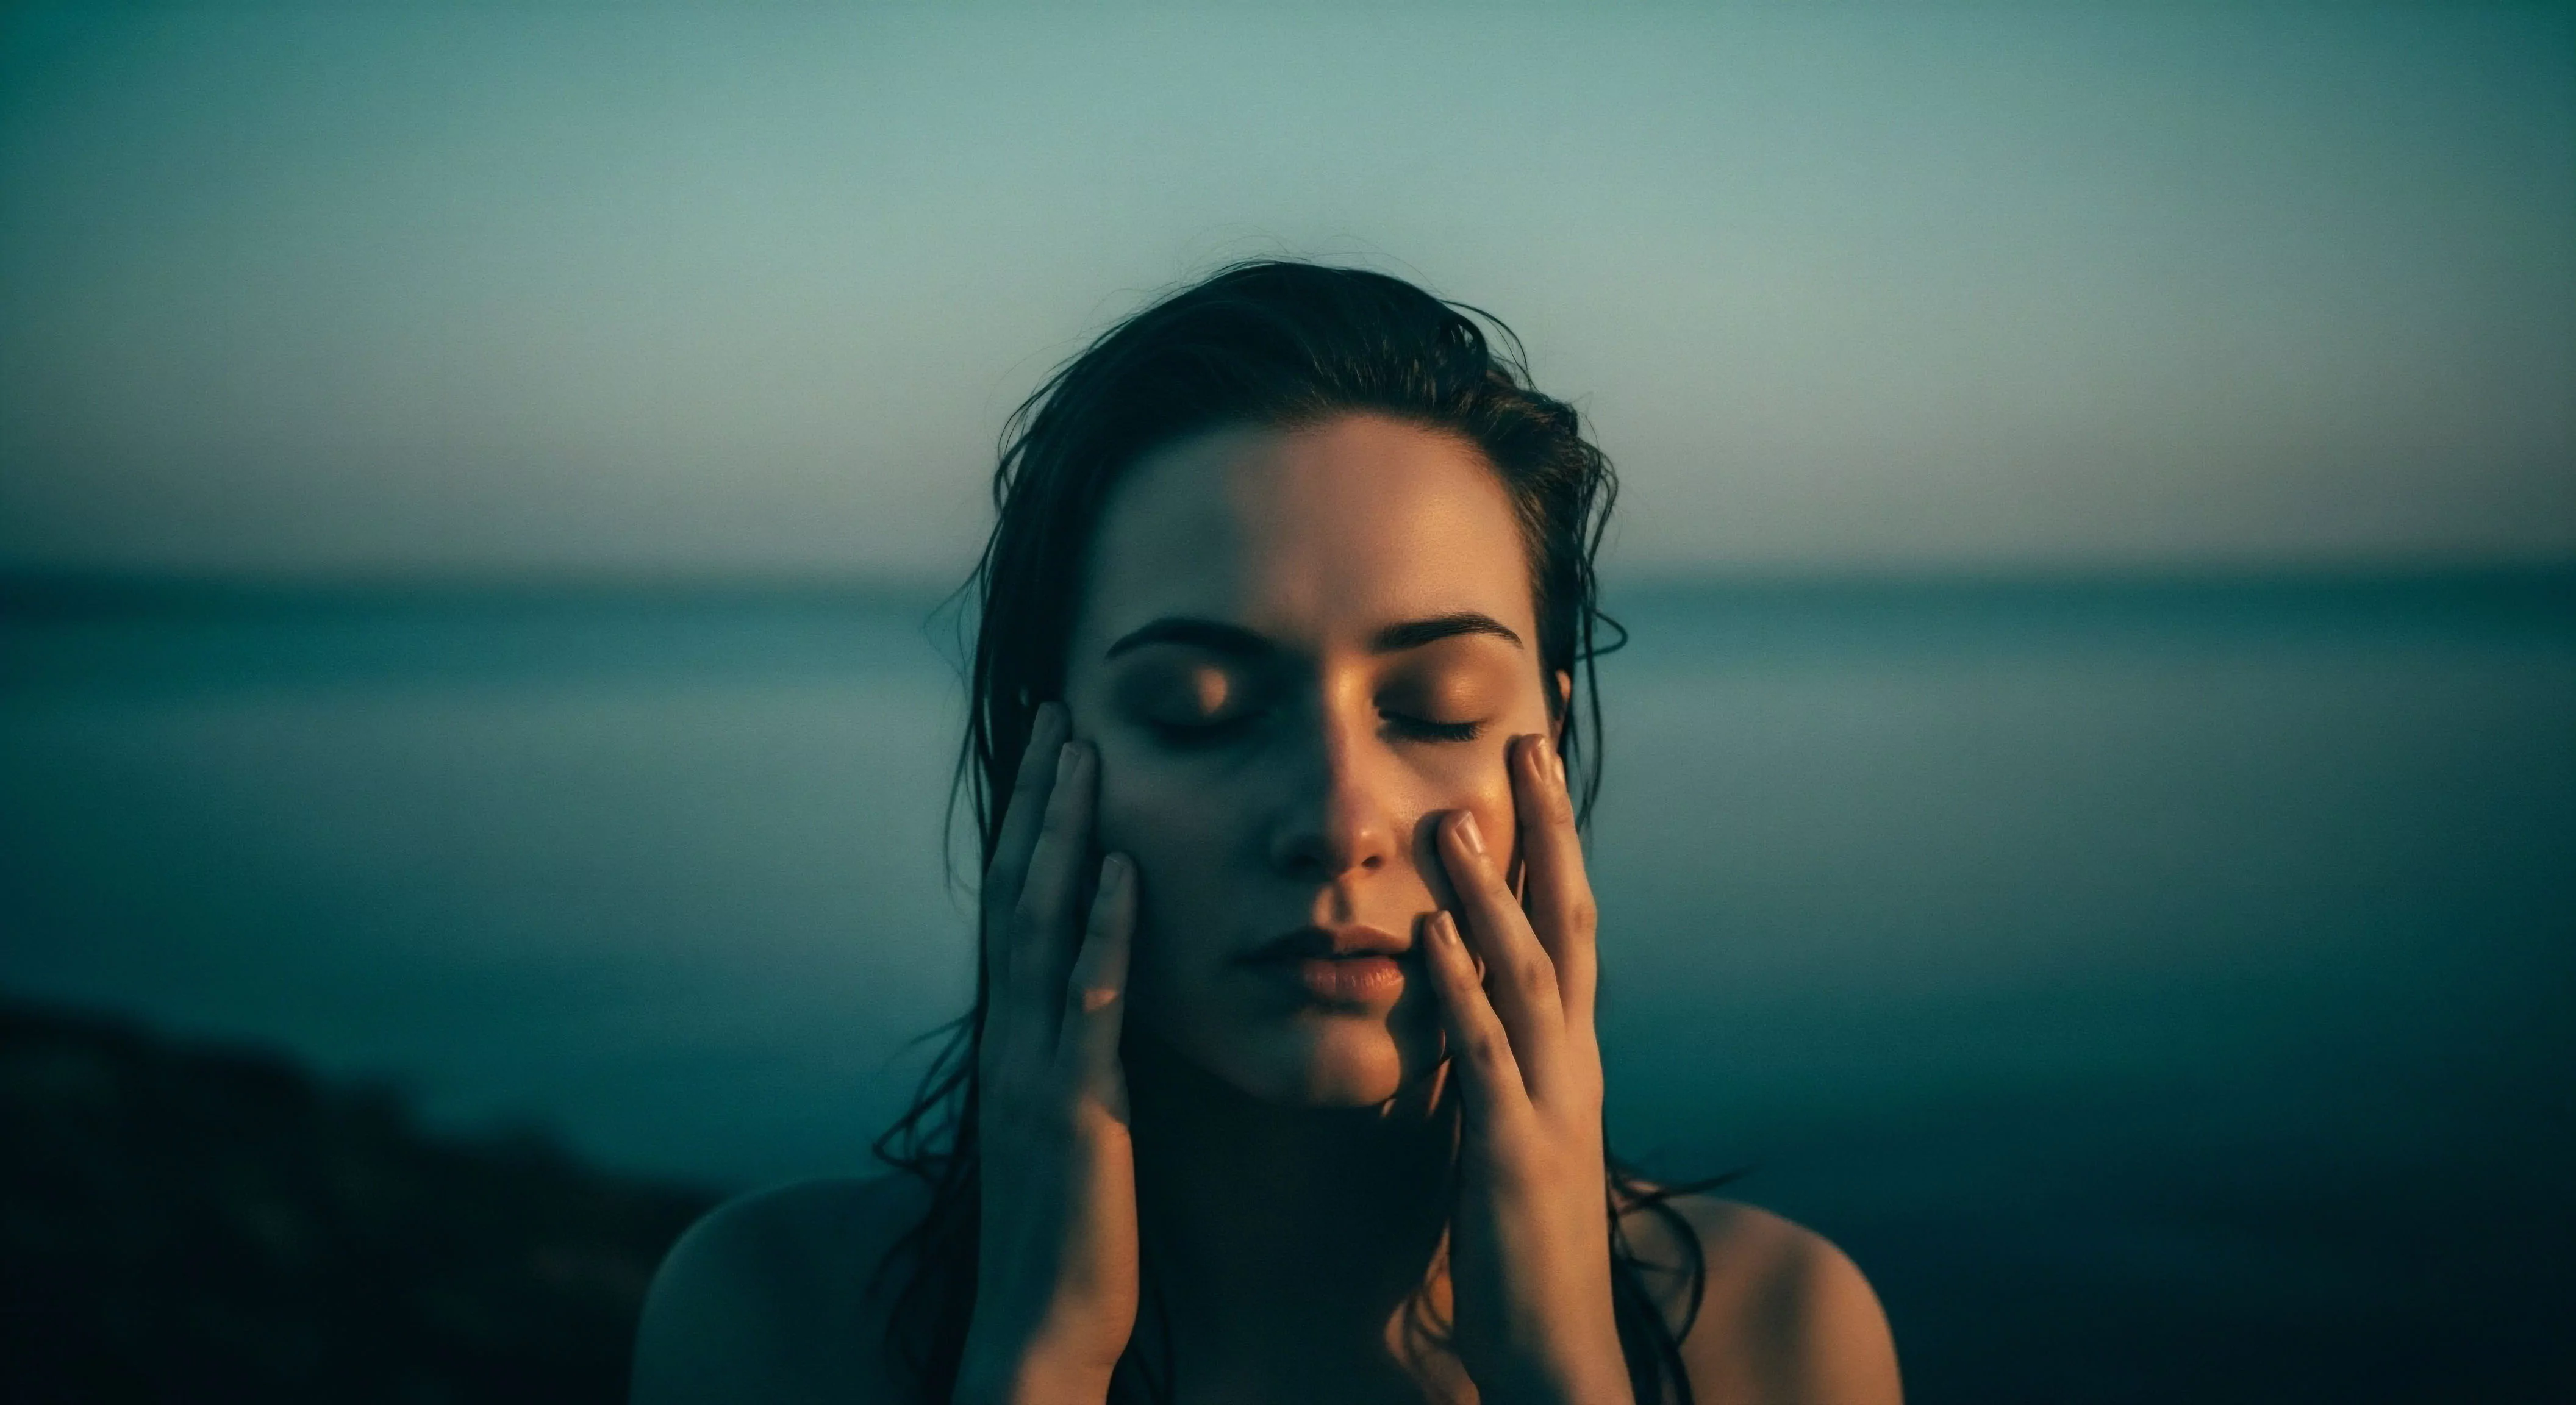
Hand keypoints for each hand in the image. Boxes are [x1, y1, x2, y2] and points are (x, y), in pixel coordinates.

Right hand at [955, 704, 1140, 1404]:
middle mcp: (1011, 1036)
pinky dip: (1102, 931)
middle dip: (1037, 801)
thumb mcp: (1071, 1118)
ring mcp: (1034, 1068)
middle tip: (1056, 712)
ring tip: (1083, 753)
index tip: (1052, 750)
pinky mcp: (1072, 1108)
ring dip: (1061, 835)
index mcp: (1015, 1037)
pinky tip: (1120, 869)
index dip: (1028, 826)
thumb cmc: (1072, 1229)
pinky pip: (1087, 1002)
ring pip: (1039, 927)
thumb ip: (1079, 1051)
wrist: (1042, 1322)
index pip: (1015, 908)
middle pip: (1015, 893)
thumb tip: (1103, 996)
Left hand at [1424, 733, 1631, 1404]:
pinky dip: (1459, 992)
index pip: (1570, 919)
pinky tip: (1428, 939)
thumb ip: (1497, 1052)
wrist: (1555, 1345)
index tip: (1538, 755)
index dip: (1558, 837)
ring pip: (1527, 974)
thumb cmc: (1523, 1237)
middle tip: (1527, 739)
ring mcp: (1550, 1102)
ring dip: (1492, 895)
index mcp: (1570, 1050)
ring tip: (1456, 818)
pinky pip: (1484, 1057)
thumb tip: (1465, 983)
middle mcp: (1573, 1059)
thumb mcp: (1511, 1121)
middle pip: (1569, 920)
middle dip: (1550, 830)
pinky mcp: (1514, 1152)